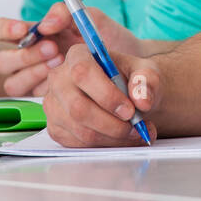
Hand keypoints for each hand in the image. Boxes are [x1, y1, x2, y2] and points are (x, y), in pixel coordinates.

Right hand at [0, 0, 141, 97]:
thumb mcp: (91, 18)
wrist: (130, 63)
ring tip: (61, 65)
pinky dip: (46, 92)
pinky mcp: (46, 99)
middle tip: (54, 50)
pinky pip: (32, 101)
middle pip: (1, 61)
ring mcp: (34, 80)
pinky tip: (68, 85)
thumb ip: (68, 13)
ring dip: (33, 74)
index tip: (25, 29)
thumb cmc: (107, 37)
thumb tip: (46, 23)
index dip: (5, 30)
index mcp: (34, 34)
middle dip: (25, 56)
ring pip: (12, 84)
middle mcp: (28, 57)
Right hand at [41, 9, 159, 146]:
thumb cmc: (133, 79)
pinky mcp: (56, 127)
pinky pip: (79, 143)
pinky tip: (122, 138)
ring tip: (136, 133)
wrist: (127, 95)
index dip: (107, 95)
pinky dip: (105, 144)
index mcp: (78, 55)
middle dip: (112, 124)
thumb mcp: (147, 72)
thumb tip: (142, 100)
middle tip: (136, 127)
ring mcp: (53, 105)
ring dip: (113, 137)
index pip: (83, 73)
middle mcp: (59, 79)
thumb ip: (147, 80)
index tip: (130, 110)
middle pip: (78, 108)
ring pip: (80, 130)